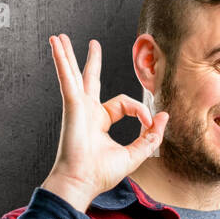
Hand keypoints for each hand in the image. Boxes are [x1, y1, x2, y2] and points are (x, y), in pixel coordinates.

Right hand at [40, 34, 168, 211]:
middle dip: (92, 62)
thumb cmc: (101, 173)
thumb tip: (164, 117)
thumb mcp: (134, 154)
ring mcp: (77, 107)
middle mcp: (87, 112)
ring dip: (67, 54)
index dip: (141, 110)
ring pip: (74, 74)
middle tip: (93, 45)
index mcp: (100, 122)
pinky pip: (67, 78)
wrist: (82, 181)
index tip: (150, 122)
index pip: (123, 103)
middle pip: (91, 80)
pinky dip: (61, 61)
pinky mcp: (71, 104)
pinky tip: (55, 45)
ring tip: (59, 37)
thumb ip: (150, 137)